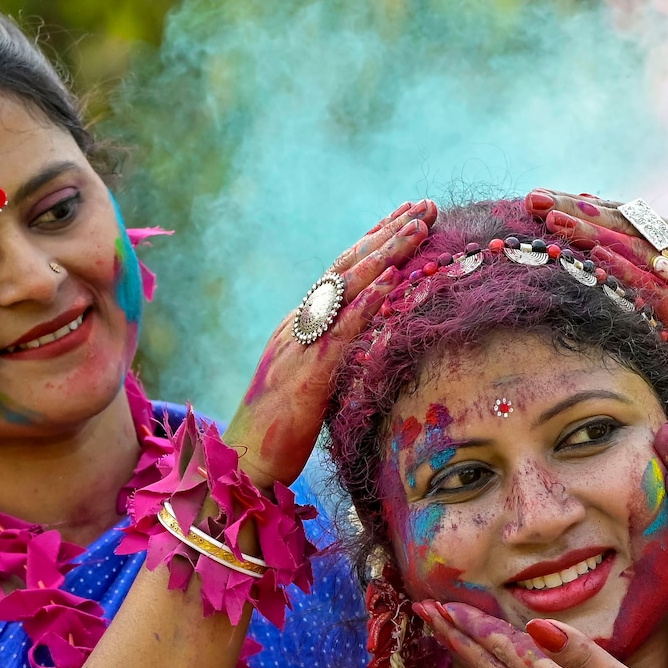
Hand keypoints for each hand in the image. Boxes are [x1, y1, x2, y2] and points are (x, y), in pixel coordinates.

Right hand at [223, 201, 435, 487]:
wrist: (243, 462)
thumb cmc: (278, 431)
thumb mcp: (312, 385)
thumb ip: (334, 359)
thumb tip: (367, 346)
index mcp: (300, 325)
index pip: (341, 272)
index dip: (375, 241)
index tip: (407, 216)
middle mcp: (298, 324)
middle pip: (347, 266)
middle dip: (387, 232)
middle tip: (425, 204)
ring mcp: (301, 345)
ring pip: (346, 288)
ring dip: (385, 254)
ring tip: (417, 227)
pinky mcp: (308, 374)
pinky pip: (342, 330)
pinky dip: (367, 302)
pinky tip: (392, 280)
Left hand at [523, 189, 667, 390]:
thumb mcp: (659, 276)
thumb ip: (626, 248)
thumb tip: (581, 215)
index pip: (616, 211)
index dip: (576, 202)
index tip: (536, 195)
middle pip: (620, 223)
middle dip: (576, 210)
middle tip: (536, 200)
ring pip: (630, 247)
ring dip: (591, 231)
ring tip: (554, 221)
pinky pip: (649, 286)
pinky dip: (624, 269)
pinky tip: (597, 257)